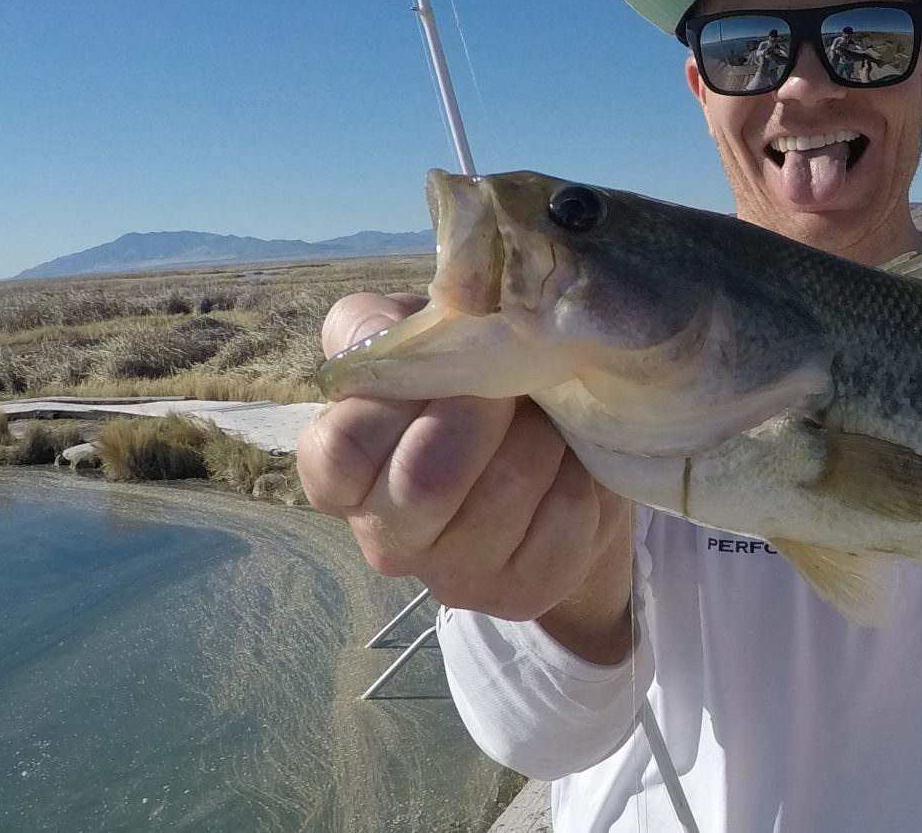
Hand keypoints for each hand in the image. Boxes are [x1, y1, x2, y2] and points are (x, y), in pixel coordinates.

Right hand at [296, 293, 631, 624]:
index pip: (344, 443)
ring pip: (509, 486)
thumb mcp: (416, 344)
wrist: (551, 461)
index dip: (402, 393)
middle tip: (511, 383)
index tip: (443, 368)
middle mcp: (385, 541)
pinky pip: (568, 515)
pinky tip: (572, 463)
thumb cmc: (466, 394)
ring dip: (542, 432)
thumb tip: (382, 329)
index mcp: (339, 479)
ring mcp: (453, 577)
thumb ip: (379, 327)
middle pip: (429, 476)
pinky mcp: (522, 593)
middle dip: (485, 408)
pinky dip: (582, 472)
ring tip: (545, 418)